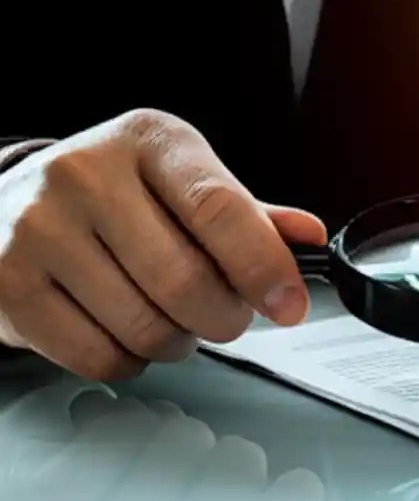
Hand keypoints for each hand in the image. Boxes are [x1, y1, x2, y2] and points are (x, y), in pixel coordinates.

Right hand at [0, 109, 326, 379]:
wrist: (9, 202)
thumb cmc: (115, 196)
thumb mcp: (183, 184)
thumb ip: (247, 215)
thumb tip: (307, 237)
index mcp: (149, 140)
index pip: (220, 209)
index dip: (264, 268)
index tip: (289, 306)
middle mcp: (86, 173)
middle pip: (186, 282)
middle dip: (223, 318)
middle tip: (222, 315)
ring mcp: (39, 228)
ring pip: (146, 328)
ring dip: (177, 342)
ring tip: (167, 317)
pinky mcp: (9, 284)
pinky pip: (98, 356)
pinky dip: (128, 359)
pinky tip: (121, 329)